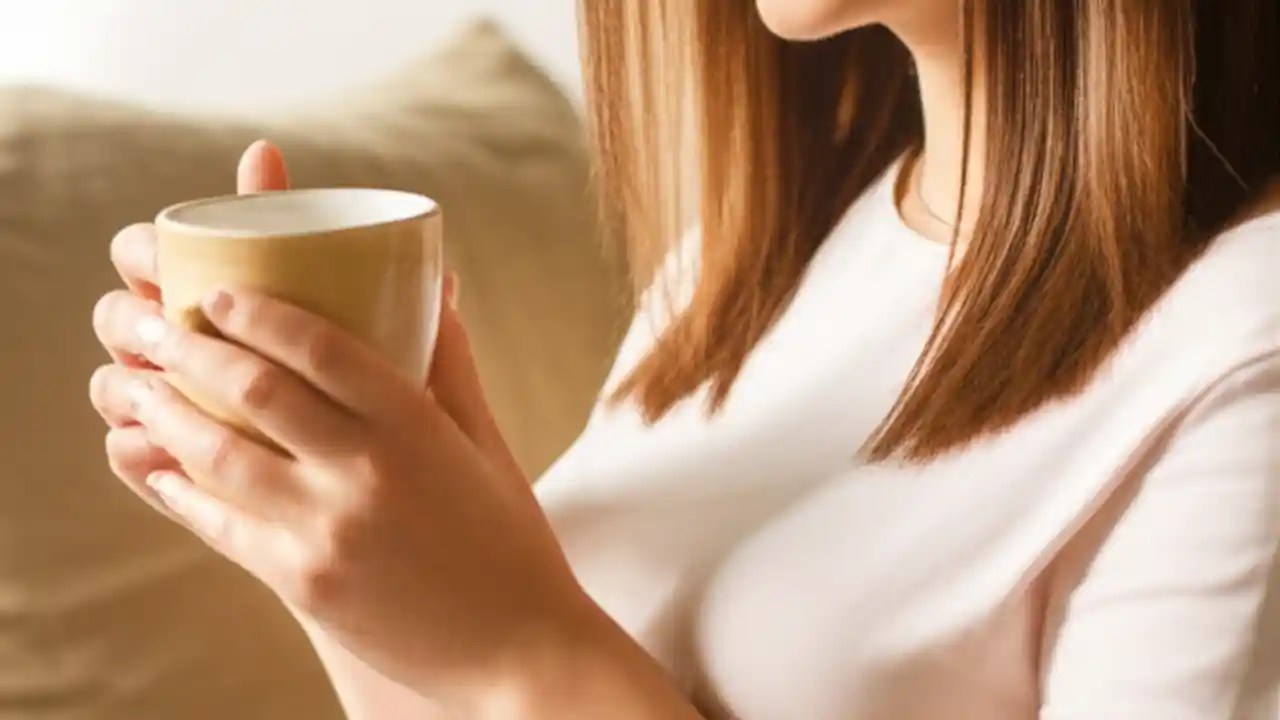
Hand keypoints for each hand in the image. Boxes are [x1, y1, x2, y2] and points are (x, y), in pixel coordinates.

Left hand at [88, 142, 591, 711]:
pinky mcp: (302, 583)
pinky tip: (158, 466)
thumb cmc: (510, 541)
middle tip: (157, 325)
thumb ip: (449, 366)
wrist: (520, 651)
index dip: (259, 312)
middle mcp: (365, 471)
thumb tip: (435, 287)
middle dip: (192, 349)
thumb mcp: (485, 444)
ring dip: (166, 413)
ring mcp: (326, 531)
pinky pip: (220, 525)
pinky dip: (179, 489)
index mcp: (415, 426)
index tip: (221, 292)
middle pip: (254, 389)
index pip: (320, 345)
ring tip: (135, 387)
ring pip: (219, 454)